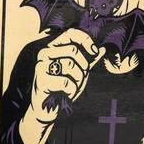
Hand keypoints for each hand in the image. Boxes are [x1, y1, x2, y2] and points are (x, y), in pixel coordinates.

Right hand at [19, 29, 102, 143]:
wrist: (46, 109)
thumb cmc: (62, 88)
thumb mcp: (78, 73)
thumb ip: (88, 62)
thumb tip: (102, 50)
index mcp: (54, 48)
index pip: (71, 33)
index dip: (85, 40)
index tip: (94, 51)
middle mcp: (45, 53)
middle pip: (73, 50)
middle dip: (83, 66)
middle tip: (80, 78)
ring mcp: (41, 66)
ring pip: (71, 66)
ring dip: (78, 80)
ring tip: (72, 87)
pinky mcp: (41, 80)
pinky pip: (66, 82)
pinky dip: (72, 90)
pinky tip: (66, 94)